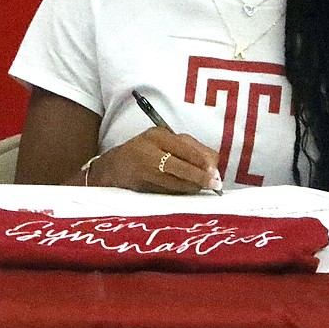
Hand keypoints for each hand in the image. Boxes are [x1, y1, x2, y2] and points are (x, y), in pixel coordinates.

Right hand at [89, 127, 221, 193]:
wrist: (114, 167)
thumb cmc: (144, 151)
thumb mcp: (163, 140)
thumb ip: (188, 147)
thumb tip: (213, 164)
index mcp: (157, 136)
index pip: (185, 148)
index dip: (202, 161)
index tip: (214, 170)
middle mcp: (150, 152)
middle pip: (181, 167)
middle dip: (200, 177)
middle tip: (214, 184)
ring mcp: (145, 171)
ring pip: (176, 182)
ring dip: (193, 187)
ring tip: (202, 187)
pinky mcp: (143, 186)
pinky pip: (168, 191)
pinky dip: (181, 192)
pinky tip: (188, 190)